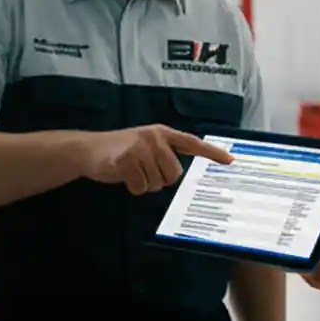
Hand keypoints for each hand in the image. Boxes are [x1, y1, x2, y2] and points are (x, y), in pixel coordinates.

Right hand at [80, 125, 233, 195]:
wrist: (89, 149)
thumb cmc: (121, 150)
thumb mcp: (146, 144)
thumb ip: (165, 153)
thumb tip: (180, 174)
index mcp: (162, 133)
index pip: (192, 143)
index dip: (212, 153)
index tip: (230, 160)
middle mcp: (154, 138)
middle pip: (174, 174)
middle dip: (160, 179)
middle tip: (144, 170)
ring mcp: (140, 148)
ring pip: (158, 183)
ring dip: (145, 183)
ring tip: (132, 170)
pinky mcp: (126, 161)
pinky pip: (141, 187)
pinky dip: (133, 187)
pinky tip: (123, 176)